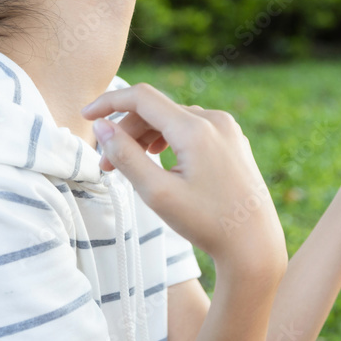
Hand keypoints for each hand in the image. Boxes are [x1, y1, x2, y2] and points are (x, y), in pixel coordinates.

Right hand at [81, 84, 287, 274]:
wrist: (254, 242)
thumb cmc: (207, 222)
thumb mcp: (158, 193)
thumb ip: (126, 156)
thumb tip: (102, 126)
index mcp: (196, 129)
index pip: (142, 97)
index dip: (109, 102)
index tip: (85, 116)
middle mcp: (215, 120)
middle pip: (157, 110)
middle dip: (126, 132)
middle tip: (105, 166)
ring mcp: (227, 129)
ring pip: (174, 120)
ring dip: (146, 138)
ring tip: (130, 167)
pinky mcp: (233, 141)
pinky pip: (193, 129)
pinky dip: (169, 140)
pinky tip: (159, 161)